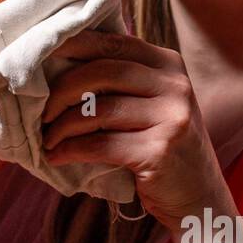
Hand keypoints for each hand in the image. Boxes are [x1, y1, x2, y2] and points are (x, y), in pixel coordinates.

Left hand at [41, 29, 223, 227]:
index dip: (75, 46)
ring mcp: (171, 117)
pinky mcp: (160, 151)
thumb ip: (123, 80)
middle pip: (103, 73)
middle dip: (63, 90)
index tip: (43, 53)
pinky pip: (101, 144)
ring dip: (63, 125)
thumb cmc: (163, 146)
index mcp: (169, 65)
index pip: (114, 44)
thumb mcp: (153, 103)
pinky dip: (71, 150)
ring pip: (99, 110)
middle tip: (43, 111)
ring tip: (47, 138)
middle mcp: (175, 86)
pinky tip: (56, 156)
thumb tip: (61, 64)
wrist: (199, 198)